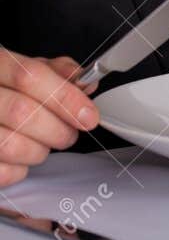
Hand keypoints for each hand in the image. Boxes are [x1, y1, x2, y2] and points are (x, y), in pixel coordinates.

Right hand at [0, 51, 97, 187]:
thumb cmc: (2, 88)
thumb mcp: (23, 68)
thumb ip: (55, 72)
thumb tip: (85, 85)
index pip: (30, 76)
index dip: (65, 97)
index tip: (89, 116)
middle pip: (21, 112)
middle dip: (57, 129)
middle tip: (69, 134)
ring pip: (10, 145)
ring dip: (39, 151)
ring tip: (43, 144)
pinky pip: (1, 171)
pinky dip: (19, 170)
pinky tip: (20, 158)